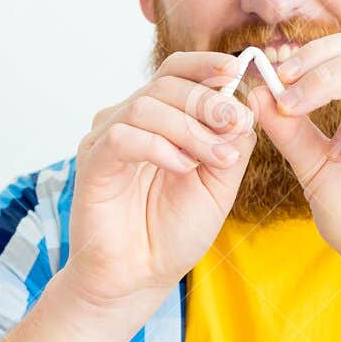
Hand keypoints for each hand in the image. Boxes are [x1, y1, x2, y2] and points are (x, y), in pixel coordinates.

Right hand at [64, 52, 257, 314]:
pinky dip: (159, 147)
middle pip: (164, 84)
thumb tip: (247, 102)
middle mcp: (129, 121)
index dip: (206, 65)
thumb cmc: (173, 231)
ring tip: (215, 158)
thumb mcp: (218, 184)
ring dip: (189, 128)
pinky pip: (122, 137)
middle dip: (206, 101)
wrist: (140, 277)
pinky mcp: (92, 164)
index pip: (177, 72)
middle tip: (234, 124)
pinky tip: (182, 168)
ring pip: (145, 106)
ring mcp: (106, 140)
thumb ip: (231, 144)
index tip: (237, 70)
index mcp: (159, 119)